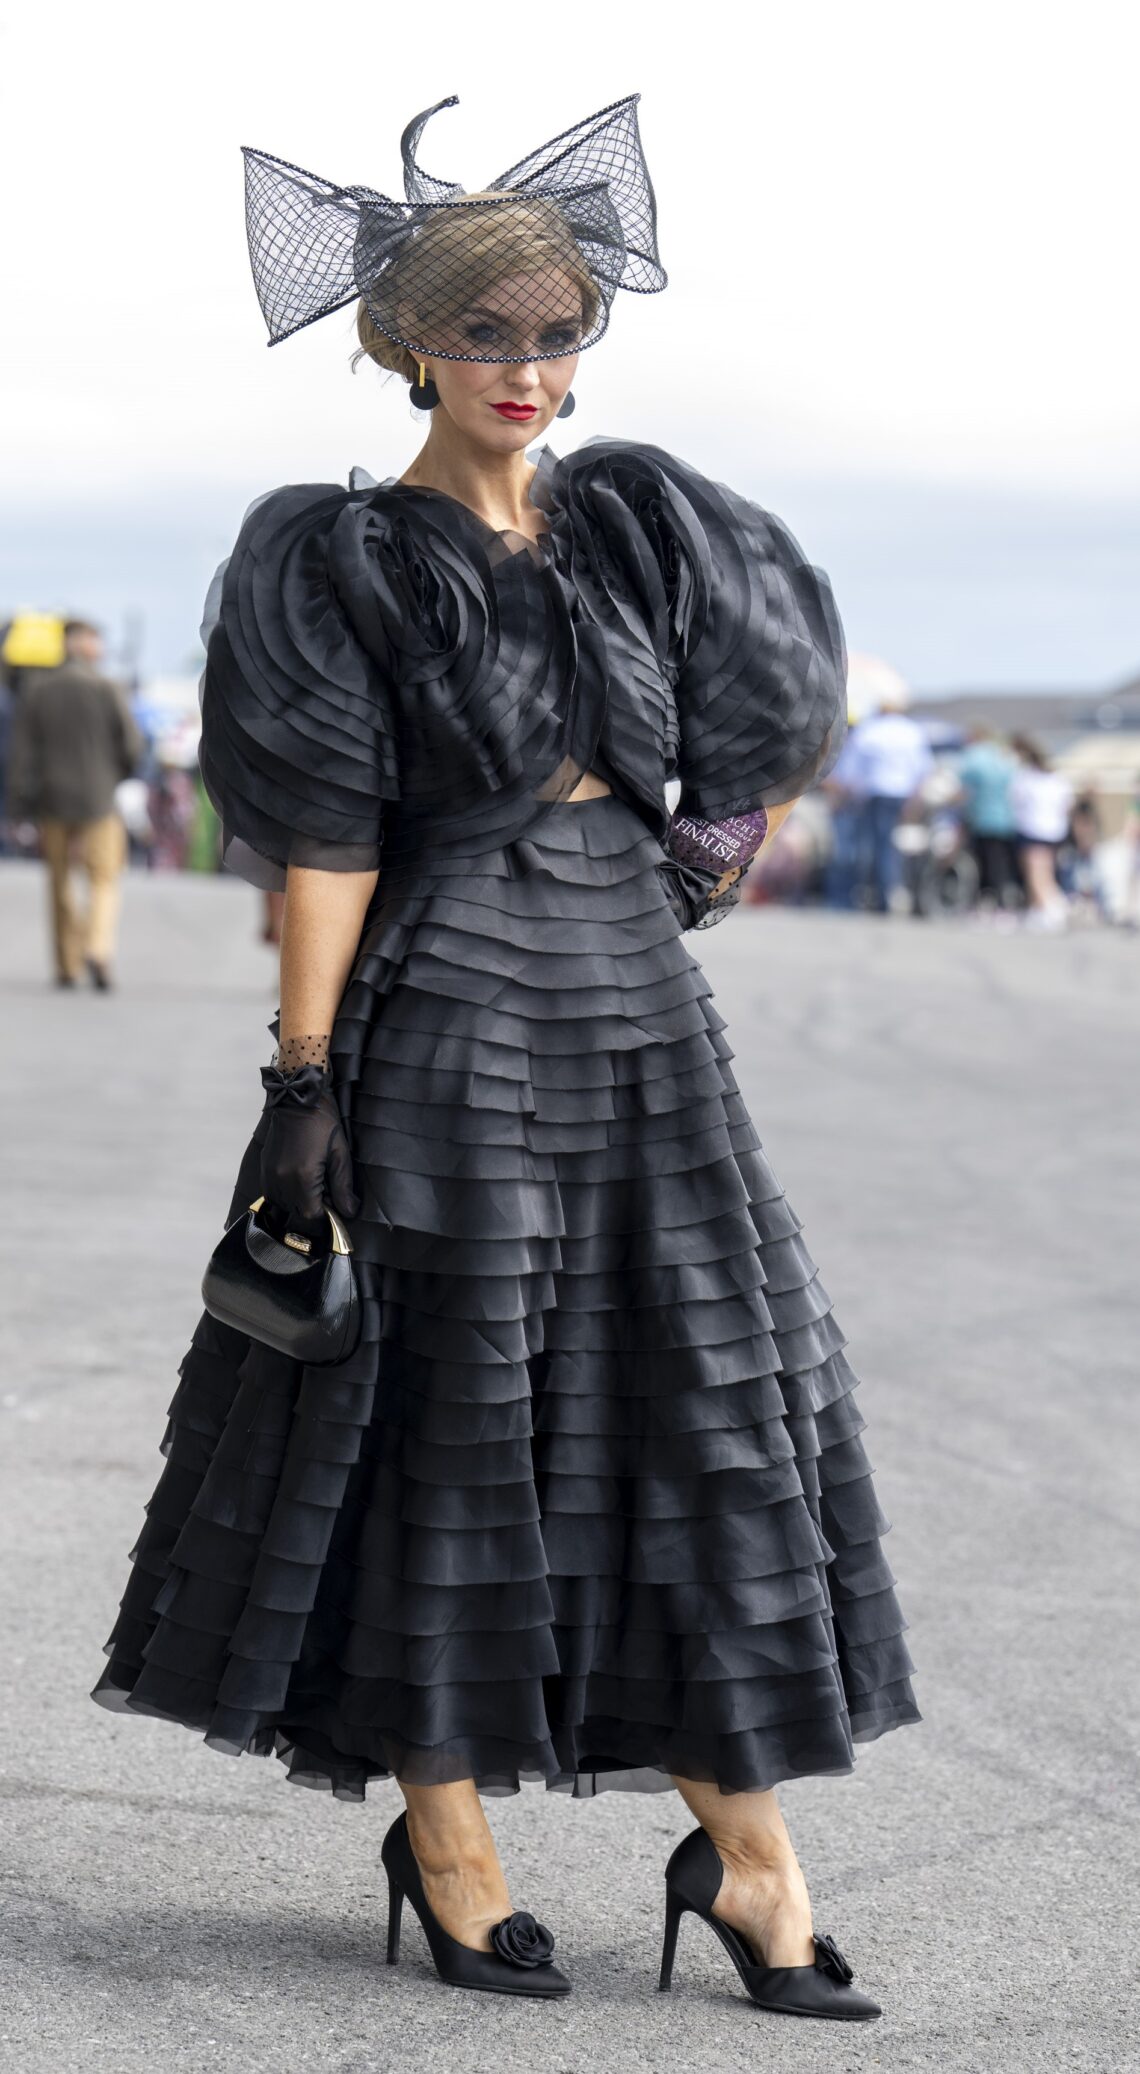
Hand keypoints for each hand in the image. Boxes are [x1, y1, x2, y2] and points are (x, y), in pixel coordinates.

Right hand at [257, 1063, 359, 1235]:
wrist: (298, 1100)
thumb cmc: (322, 1124)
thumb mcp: (340, 1154)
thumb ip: (343, 1187)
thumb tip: (349, 1211)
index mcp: (303, 1178)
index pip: (311, 1214)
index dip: (325, 1212)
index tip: (334, 1201)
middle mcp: (282, 1180)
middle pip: (296, 1211)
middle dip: (312, 1206)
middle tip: (325, 1188)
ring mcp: (270, 1174)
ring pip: (283, 1204)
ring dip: (298, 1200)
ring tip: (312, 1181)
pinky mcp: (264, 1167)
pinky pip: (272, 1193)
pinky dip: (285, 1192)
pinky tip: (298, 1176)